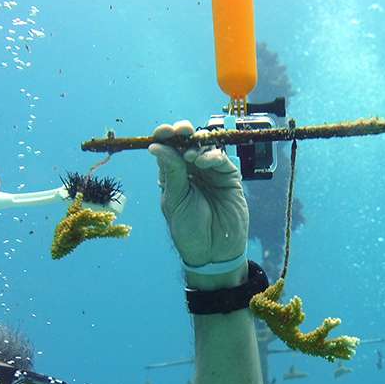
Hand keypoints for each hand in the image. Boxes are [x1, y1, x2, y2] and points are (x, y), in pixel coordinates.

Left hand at [148, 120, 248, 273]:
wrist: (214, 252)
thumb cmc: (189, 230)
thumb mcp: (175, 200)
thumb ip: (171, 172)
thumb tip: (155, 146)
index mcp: (172, 175)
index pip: (167, 149)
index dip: (165, 137)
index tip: (163, 131)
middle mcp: (191, 170)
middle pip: (186, 142)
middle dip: (182, 132)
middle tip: (180, 130)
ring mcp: (211, 173)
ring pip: (204, 147)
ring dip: (196, 145)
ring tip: (189, 156)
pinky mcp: (229, 177)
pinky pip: (221, 159)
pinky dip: (212, 156)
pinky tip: (203, 162)